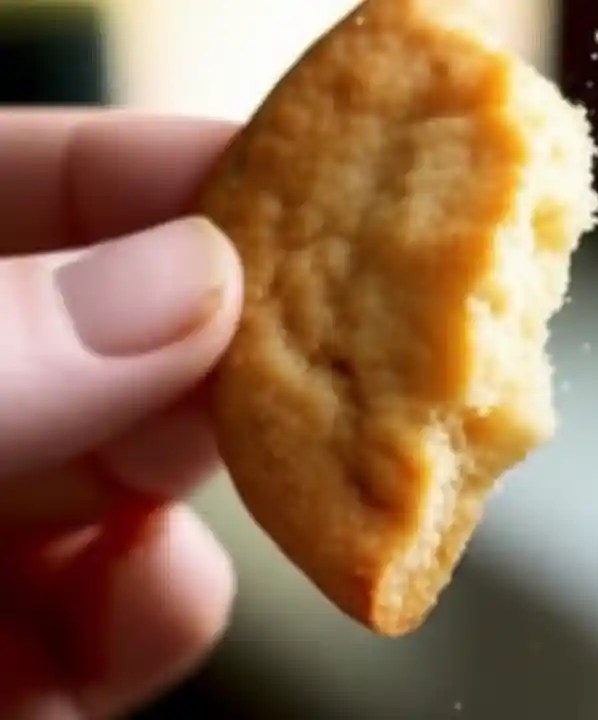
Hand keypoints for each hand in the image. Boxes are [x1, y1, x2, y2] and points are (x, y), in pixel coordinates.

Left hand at [0, 112, 242, 718]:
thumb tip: (185, 283)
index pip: (30, 187)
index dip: (159, 173)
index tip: (297, 178)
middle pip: (118, 331)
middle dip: (225, 343)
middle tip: (327, 342)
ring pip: (143, 473)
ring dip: (221, 479)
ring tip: (272, 473)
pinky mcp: (6, 660)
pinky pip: (118, 618)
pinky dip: (162, 610)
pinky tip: (152, 595)